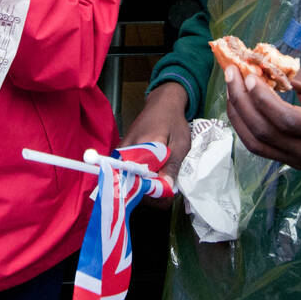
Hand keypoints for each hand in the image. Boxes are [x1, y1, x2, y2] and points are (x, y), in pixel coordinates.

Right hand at [121, 82, 191, 200]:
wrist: (162, 104)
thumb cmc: (173, 121)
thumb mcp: (180, 144)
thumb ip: (172, 165)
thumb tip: (166, 187)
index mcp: (144, 147)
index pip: (143, 181)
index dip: (155, 194)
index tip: (168, 196)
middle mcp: (127, 150)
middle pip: (132, 184)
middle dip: (149, 193)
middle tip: (166, 191)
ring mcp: (121, 151)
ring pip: (127, 180)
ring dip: (143, 187)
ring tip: (161, 183)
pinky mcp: (120, 152)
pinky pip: (125, 172)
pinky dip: (137, 178)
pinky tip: (151, 176)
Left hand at [224, 66, 300, 168]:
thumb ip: (292, 76)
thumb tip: (258, 64)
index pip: (287, 119)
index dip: (263, 99)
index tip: (249, 75)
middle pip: (265, 131)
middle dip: (242, 101)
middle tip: (232, 73)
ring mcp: (297, 161)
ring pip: (255, 142)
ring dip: (237, 113)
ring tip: (231, 86)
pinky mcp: (287, 162)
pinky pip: (257, 146)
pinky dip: (243, 124)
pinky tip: (238, 103)